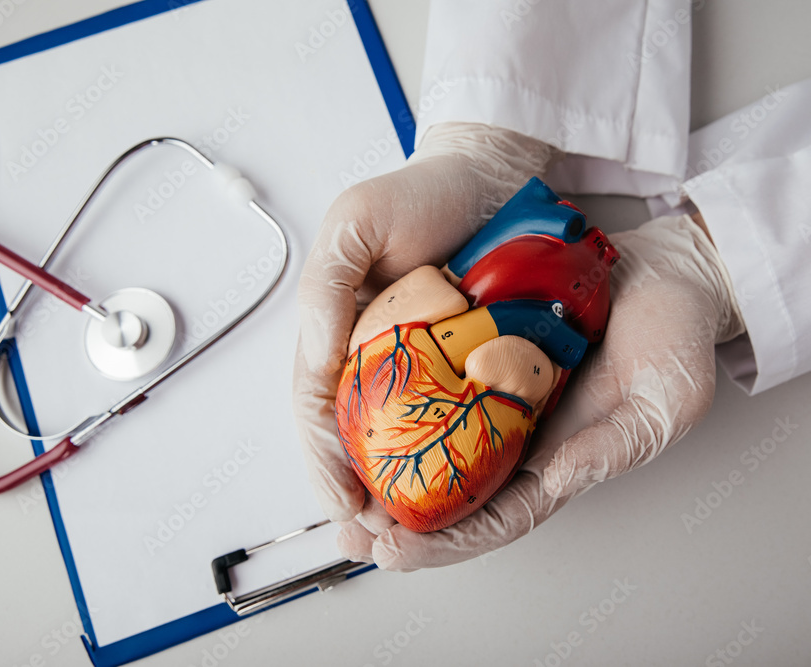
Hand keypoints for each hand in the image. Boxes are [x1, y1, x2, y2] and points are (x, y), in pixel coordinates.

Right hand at [294, 123, 556, 521]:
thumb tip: (318, 356)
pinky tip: (456, 494)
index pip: (319, 412)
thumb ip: (326, 285)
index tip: (342, 510)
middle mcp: (375, 355)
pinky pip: (456, 420)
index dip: (324, 465)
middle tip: (373, 543)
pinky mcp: (469, 363)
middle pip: (356, 441)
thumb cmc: (421, 192)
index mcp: (338, 332)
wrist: (491, 176)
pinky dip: (450, 460)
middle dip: (358, 497)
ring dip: (401, 494)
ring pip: (402, 443)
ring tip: (411, 539)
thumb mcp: (355, 221)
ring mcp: (422, 363)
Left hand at [336, 213, 743, 569]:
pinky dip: (400, 405)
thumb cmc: (676, 338)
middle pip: (453, 497)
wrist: (666, 272)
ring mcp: (502, 397)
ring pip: (435, 447)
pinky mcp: (487, 355)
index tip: (393, 550)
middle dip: (398, 522)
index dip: (444, 544)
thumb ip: (613, 446)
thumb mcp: (665, 401)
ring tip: (340, 486)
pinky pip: (437, 387)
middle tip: (349, 531)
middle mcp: (523, 437)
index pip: (496, 520)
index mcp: (563, 461)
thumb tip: (556, 476)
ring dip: (387, 472)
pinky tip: (362, 412)